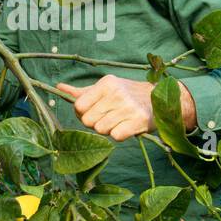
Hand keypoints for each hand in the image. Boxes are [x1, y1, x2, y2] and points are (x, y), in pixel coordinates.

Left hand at [56, 76, 197, 141]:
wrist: (161, 99)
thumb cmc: (127, 94)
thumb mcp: (106, 88)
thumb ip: (82, 92)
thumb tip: (59, 88)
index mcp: (106, 83)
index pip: (78, 106)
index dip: (83, 113)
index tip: (94, 111)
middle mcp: (117, 93)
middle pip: (88, 121)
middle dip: (96, 123)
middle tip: (109, 117)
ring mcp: (128, 107)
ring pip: (101, 130)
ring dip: (108, 130)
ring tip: (119, 121)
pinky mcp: (139, 121)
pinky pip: (116, 136)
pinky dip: (120, 134)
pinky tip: (127, 126)